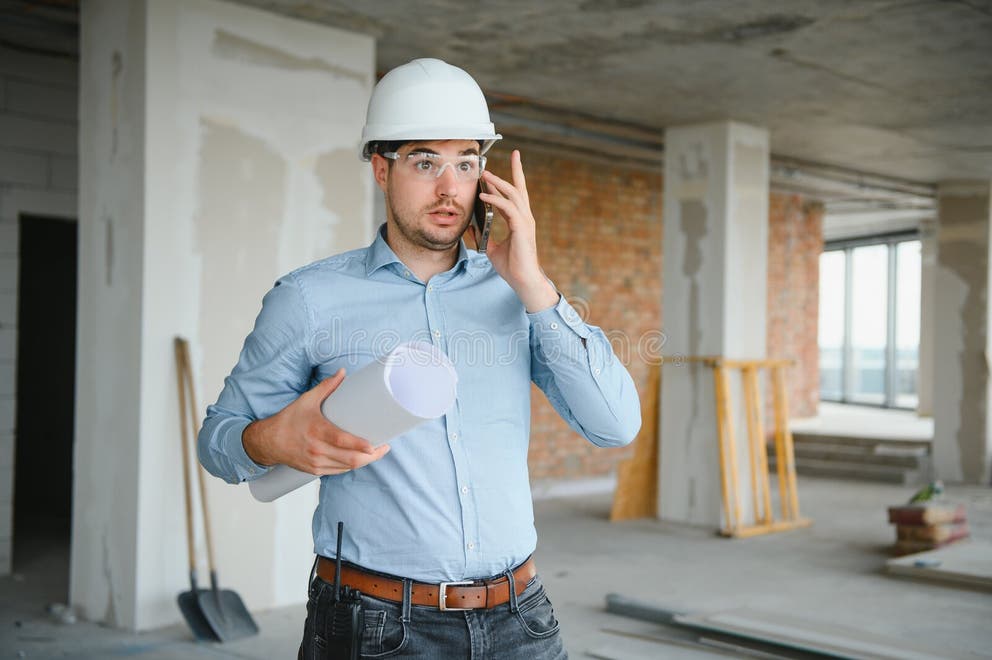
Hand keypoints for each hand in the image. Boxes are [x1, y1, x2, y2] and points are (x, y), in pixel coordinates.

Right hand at [242, 369, 389, 474]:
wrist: (268, 442)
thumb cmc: (288, 420)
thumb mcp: (307, 400)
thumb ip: (326, 387)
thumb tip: (343, 372)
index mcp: (317, 431)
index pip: (342, 441)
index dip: (361, 446)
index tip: (375, 444)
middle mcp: (317, 449)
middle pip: (350, 459)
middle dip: (371, 456)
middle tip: (383, 448)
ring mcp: (316, 462)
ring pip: (346, 467)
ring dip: (363, 462)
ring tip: (376, 453)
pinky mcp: (315, 470)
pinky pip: (338, 471)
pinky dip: (350, 466)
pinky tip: (359, 460)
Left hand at [477, 150, 557, 311]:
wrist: (523, 280)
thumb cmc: (512, 267)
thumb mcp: (492, 249)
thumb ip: (483, 237)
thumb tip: (470, 228)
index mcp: (519, 221)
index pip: (514, 195)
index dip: (507, 181)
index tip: (500, 168)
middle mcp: (524, 218)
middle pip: (519, 188)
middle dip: (514, 171)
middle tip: (506, 157)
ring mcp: (525, 222)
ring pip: (514, 195)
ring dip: (499, 183)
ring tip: (486, 175)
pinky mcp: (521, 228)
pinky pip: (508, 208)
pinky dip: (495, 201)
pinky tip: (484, 197)